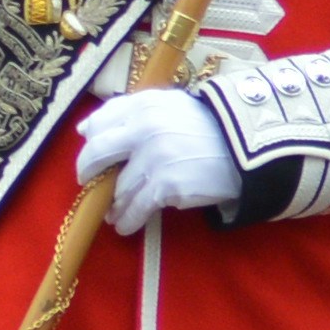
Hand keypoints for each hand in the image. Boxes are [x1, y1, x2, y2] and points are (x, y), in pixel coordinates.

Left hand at [75, 83, 238, 230]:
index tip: (91, 157)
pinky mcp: (166, 185)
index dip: (89, 143)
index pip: (100, 121)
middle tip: (90, 186)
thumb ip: (129, 112)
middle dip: (88, 174)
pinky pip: (135, 208)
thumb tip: (83, 130)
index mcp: (144, 104)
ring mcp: (154, 157)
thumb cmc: (206, 127)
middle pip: (97, 154)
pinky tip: (125, 225)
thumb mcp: (169, 106)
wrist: (246, 148)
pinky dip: (126, 220)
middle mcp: (144, 128)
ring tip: (114, 213)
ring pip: (117, 188)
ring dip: (112, 205)